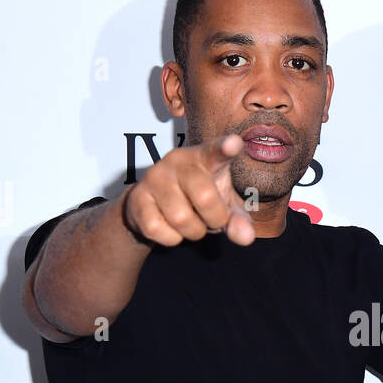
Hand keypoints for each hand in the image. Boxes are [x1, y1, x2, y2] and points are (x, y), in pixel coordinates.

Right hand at [122, 134, 254, 246]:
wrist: (153, 207)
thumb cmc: (197, 200)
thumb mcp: (223, 207)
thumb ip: (238, 220)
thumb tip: (246, 237)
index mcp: (205, 158)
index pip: (217, 151)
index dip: (226, 148)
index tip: (234, 143)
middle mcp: (178, 160)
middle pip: (205, 197)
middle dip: (214, 220)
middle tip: (211, 219)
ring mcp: (154, 177)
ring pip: (181, 218)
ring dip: (193, 231)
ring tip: (190, 222)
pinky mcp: (137, 198)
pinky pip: (160, 231)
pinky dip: (171, 238)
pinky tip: (169, 227)